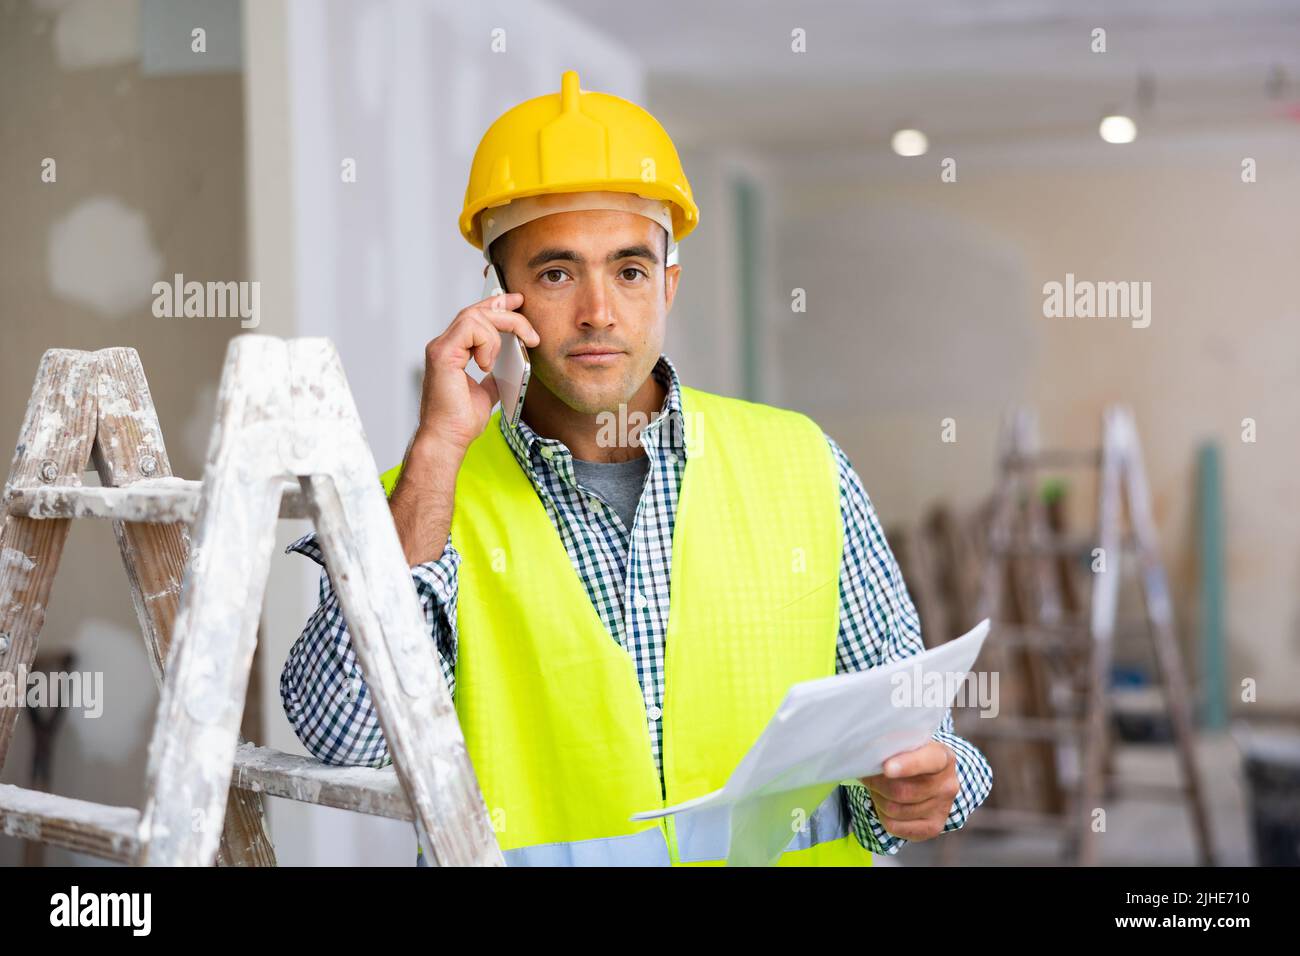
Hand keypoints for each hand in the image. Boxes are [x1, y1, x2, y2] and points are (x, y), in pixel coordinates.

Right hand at [416, 291, 539, 453]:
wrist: (448, 439)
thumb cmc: (461, 421)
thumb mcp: (487, 392)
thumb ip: (495, 375)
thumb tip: (513, 364)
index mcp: (453, 350)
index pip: (475, 316)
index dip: (497, 303)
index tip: (518, 301)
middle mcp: (444, 345)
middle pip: (477, 310)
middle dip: (508, 313)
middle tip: (530, 332)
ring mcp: (441, 347)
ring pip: (474, 316)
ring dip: (499, 332)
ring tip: (498, 360)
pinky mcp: (442, 354)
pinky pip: (470, 328)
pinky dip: (485, 343)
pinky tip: (485, 365)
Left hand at [859, 740, 958, 840]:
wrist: (931, 777)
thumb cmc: (911, 757)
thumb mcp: (908, 746)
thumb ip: (894, 749)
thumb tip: (868, 759)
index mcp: (943, 757)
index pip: (928, 761)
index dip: (907, 765)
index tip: (887, 768)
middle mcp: (948, 784)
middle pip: (902, 791)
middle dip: (877, 784)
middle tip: (868, 776)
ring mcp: (943, 808)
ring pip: (895, 810)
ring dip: (878, 798)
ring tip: (877, 788)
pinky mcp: (934, 827)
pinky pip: (895, 826)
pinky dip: (882, 815)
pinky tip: (884, 803)